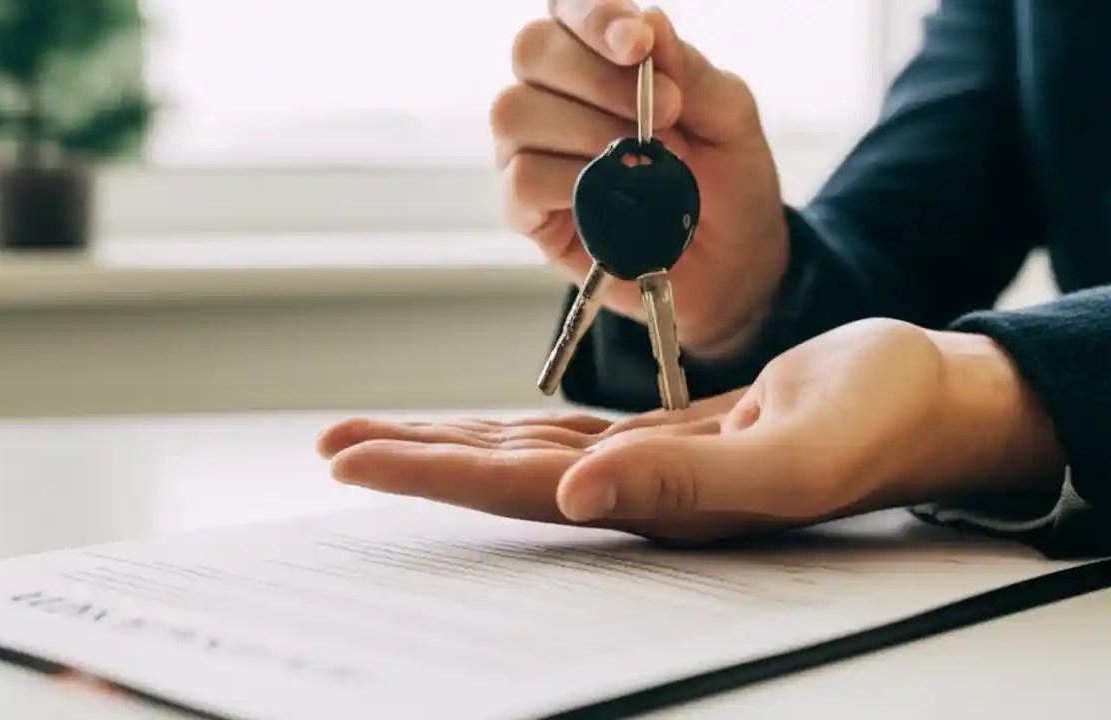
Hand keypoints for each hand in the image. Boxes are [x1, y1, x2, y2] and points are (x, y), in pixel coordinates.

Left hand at [318, 320, 1064, 542]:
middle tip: (328, 445)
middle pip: (497, 477)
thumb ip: (691, 484)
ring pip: (519, 454)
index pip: (518, 491)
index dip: (430, 474)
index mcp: (661, 504)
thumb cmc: (879, 418)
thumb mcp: (798, 451)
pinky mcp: (662, 439)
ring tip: (368, 437)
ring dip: (442, 445)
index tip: (349, 458)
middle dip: (410, 461)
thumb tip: (578, 496)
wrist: (923, 399)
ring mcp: (647, 468)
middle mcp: (638, 493)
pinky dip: (501, 427)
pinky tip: (462, 429)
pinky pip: (562, 433)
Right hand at [494, 0, 788, 355]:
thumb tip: (650, 21)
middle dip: (596, 75)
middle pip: (531, 51)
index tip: (637, 43)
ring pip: (515, 112)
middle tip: (665, 111)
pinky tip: (613, 193)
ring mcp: (532, 152)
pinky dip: (571, 182)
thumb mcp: (730, 118)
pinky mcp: (528, 210)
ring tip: (644, 158)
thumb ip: (691, 70)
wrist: (731, 266)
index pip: (566, 9)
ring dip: (585, 129)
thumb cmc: (727, 183)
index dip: (592, 14)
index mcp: (597, 58)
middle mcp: (552, 96)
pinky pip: (523, 179)